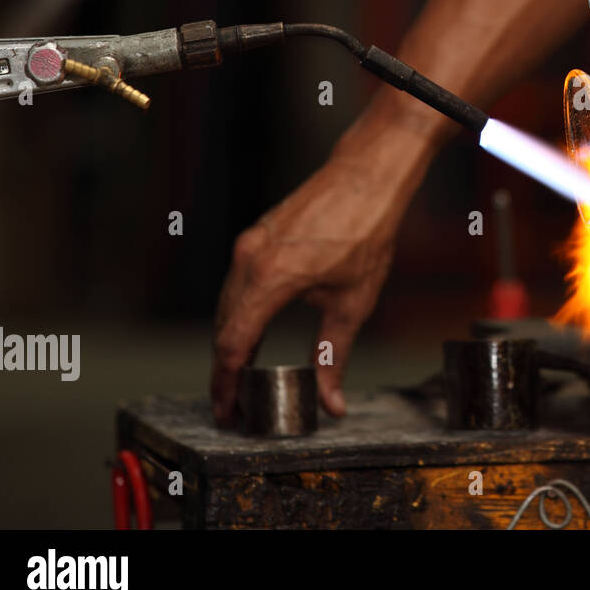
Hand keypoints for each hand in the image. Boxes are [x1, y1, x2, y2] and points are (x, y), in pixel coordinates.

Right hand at [211, 148, 408, 425]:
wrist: (366, 178)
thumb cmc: (365, 232)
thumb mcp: (354, 303)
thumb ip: (335, 355)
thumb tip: (332, 402)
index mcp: (270, 278)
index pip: (233, 345)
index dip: (226, 385)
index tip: (227, 412)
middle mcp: (249, 260)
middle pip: (223, 328)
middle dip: (225, 370)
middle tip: (234, 406)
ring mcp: (248, 245)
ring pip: (227, 306)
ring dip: (230, 343)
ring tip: (241, 379)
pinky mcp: (255, 237)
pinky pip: (236, 286)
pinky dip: (238, 315)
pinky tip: (251, 335)